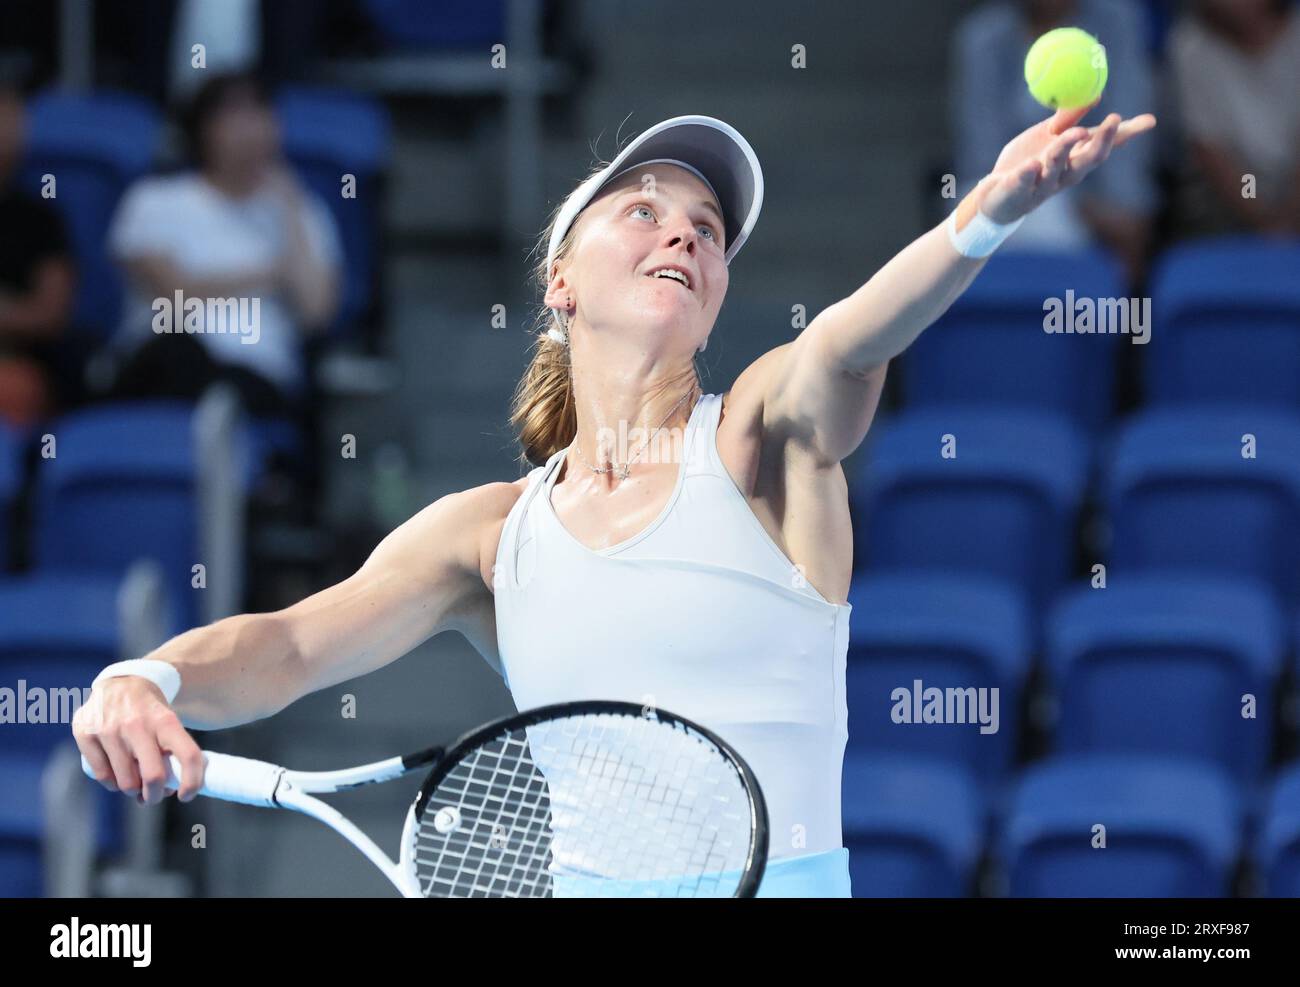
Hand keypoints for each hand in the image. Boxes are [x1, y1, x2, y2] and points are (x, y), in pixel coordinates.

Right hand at [73, 676, 205, 803]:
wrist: (122, 683)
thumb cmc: (151, 713)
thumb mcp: (169, 724)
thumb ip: (172, 754)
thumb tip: (169, 791)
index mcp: (166, 721)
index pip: (188, 755)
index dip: (192, 782)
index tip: (186, 795)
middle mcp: (138, 724)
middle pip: (153, 777)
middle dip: (155, 795)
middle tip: (154, 796)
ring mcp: (109, 729)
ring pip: (125, 782)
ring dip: (132, 789)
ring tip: (135, 781)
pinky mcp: (85, 733)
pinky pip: (103, 776)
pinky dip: (112, 783)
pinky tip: (117, 774)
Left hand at [978, 105, 1156, 223]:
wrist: (995, 196)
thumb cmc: (1027, 164)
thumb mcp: (1047, 136)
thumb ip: (1069, 118)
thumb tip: (1096, 92)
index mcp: (1074, 160)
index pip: (1105, 146)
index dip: (1126, 134)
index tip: (1149, 121)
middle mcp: (1064, 176)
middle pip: (1088, 160)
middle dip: (1102, 141)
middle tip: (1114, 121)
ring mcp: (1041, 186)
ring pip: (1056, 169)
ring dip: (1066, 150)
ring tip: (1076, 132)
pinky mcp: (1017, 194)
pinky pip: (1022, 184)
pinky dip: (1026, 175)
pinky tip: (1030, 165)